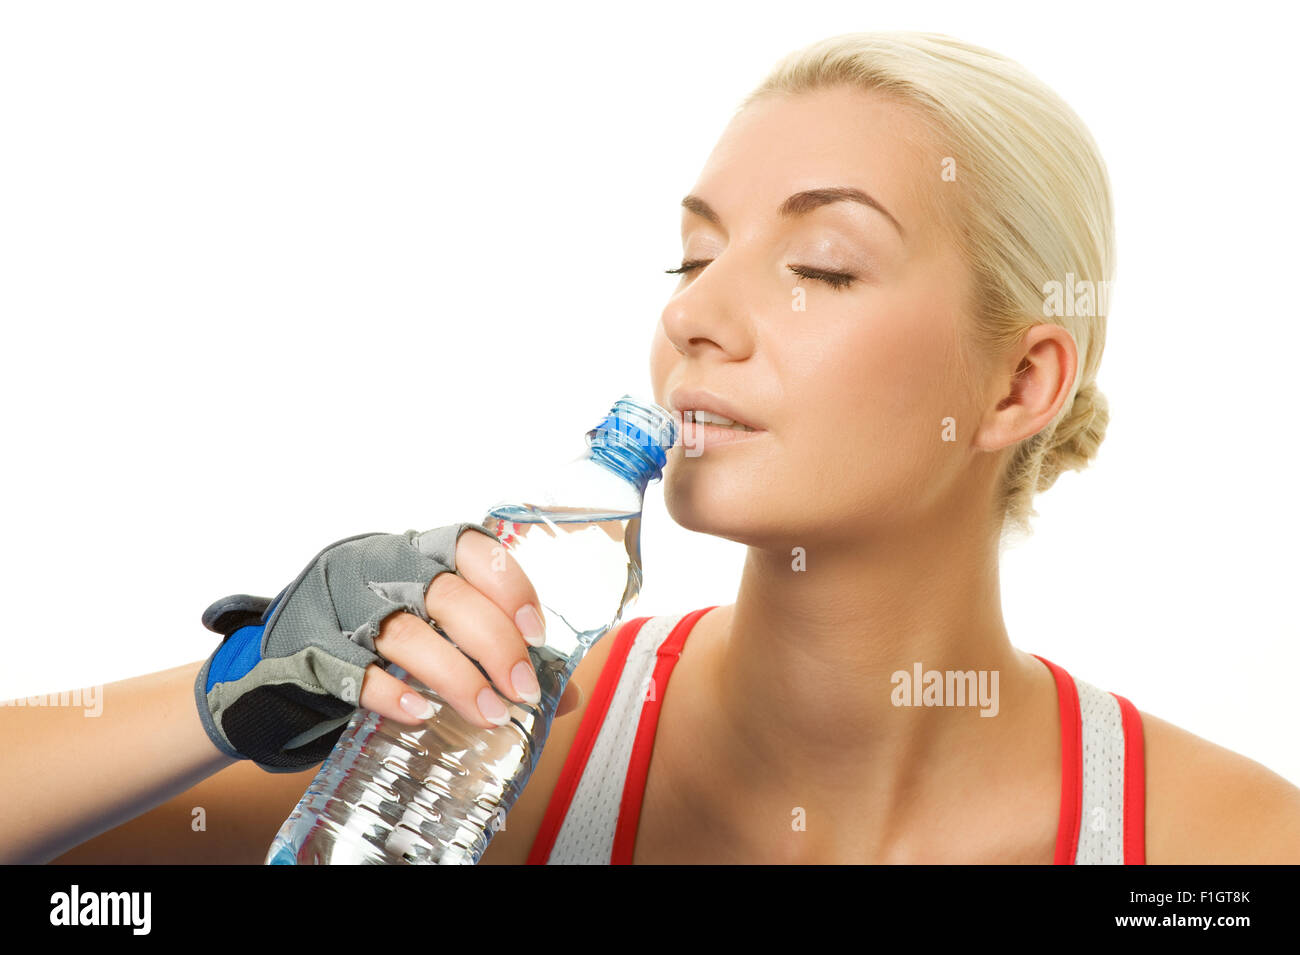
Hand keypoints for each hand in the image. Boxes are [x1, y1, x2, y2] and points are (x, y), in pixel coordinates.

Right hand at [197, 522, 578, 772]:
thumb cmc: (372, 639)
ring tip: (489, 713)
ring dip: (457, 678)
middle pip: (447, 595)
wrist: (278, 663)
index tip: (535, 631)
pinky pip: (356, 671)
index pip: (469, 546)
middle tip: (521, 690)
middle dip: (494, 645)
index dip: (509, 585)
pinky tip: (420, 713)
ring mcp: (338, 606)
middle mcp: (376, 568)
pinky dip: (393, 693)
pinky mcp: (309, 649)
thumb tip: (565, 693)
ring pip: (408, 634)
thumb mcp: (430, 629)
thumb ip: (492, 650)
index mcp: (414, 551)